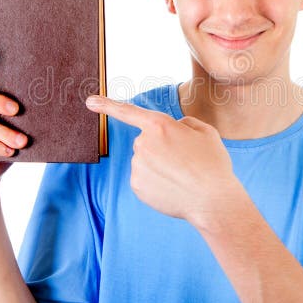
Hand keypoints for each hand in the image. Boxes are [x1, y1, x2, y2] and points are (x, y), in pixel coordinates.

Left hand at [85, 94, 240, 224]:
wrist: (213, 201)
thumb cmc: (213, 165)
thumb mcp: (206, 132)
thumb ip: (186, 124)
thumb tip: (175, 128)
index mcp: (159, 126)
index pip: (128, 112)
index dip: (107, 105)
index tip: (89, 101)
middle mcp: (143, 144)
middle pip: (146, 142)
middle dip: (161, 148)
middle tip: (184, 161)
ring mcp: (138, 166)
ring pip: (145, 161)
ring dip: (159, 166)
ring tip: (182, 177)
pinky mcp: (136, 186)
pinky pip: (144, 179)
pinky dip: (156, 182)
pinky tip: (172, 188)